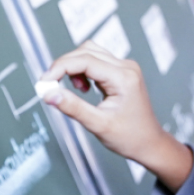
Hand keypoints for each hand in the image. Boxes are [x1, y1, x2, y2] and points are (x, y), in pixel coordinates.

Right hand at [38, 43, 193, 191]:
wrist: (149, 143)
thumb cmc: (130, 137)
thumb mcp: (98, 124)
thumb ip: (72, 107)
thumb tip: (49, 94)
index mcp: (123, 78)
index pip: (85, 60)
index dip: (60, 67)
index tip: (44, 81)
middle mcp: (126, 67)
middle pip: (86, 51)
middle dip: (64, 66)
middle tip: (50, 85)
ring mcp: (124, 68)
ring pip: (90, 52)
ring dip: (73, 67)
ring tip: (73, 90)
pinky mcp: (121, 72)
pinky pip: (96, 61)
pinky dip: (82, 70)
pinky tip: (83, 88)